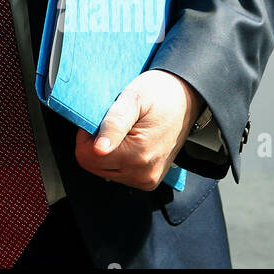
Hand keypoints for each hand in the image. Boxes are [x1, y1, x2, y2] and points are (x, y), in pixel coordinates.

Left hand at [74, 69, 201, 190]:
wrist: (186, 99)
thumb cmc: (160, 94)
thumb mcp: (133, 98)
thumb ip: (114, 123)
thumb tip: (99, 149)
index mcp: (139, 155)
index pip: (87, 157)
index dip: (86, 135)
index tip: (100, 119)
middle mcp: (143, 174)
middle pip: (94, 165)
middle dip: (96, 143)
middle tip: (114, 122)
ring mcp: (147, 179)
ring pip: (103, 170)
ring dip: (107, 150)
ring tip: (125, 130)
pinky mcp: (148, 180)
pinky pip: (117, 172)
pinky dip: (117, 156)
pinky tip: (130, 140)